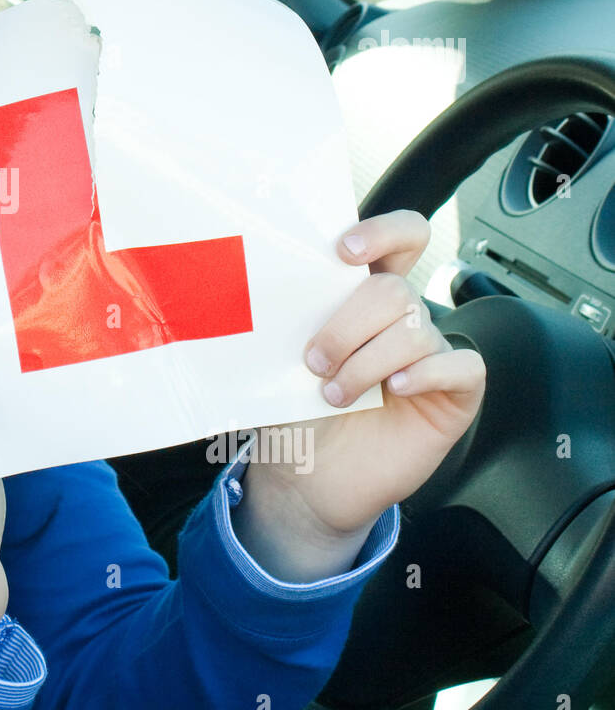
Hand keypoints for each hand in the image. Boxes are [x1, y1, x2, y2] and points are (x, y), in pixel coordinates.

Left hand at [233, 209, 486, 580]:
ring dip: (365, 362)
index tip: (343, 251)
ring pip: (416, 328)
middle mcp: (402, 318)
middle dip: (346, 324)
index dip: (382, 231)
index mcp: (363, 295)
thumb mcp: (280, 358)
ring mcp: (431, 352)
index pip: (400, 237)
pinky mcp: (455, 392)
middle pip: (395, 290)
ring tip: (333, 394)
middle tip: (312, 362)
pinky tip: (391, 392)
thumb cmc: (295, 412)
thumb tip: (249, 285)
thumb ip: (285, 318)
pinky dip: (424, 374)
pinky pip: (461, 366)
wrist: (307, 478)